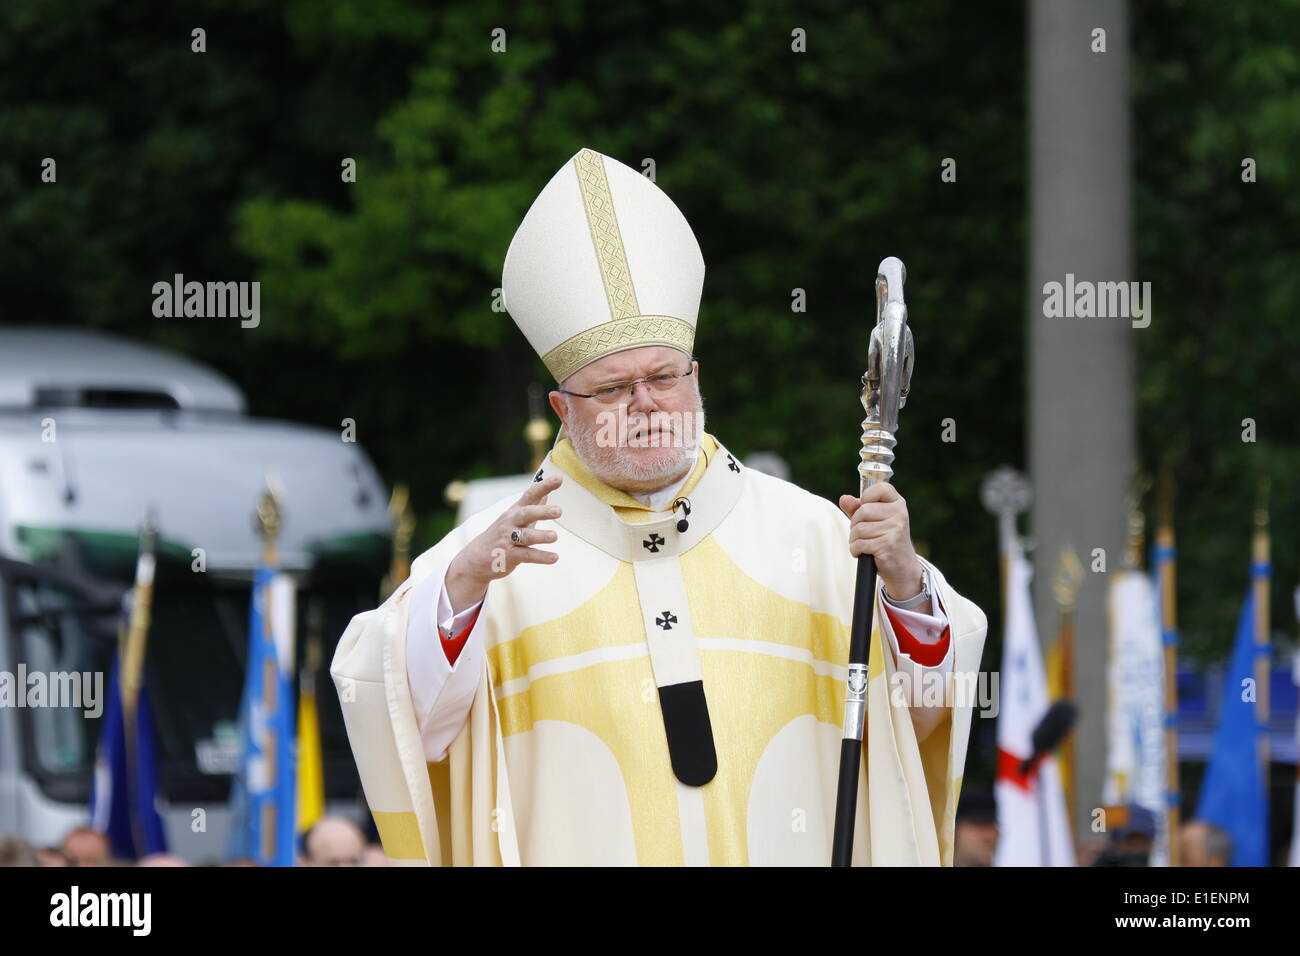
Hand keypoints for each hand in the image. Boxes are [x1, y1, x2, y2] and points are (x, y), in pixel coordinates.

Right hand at [446, 475, 562, 612]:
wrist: (475, 558)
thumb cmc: (501, 535)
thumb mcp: (514, 518)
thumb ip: (531, 507)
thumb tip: (546, 493)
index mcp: (515, 511)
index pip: (530, 495)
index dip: (544, 486)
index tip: (559, 478)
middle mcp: (511, 523)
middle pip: (526, 513)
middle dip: (542, 511)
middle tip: (559, 510)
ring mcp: (508, 539)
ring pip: (526, 536)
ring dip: (540, 536)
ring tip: (555, 536)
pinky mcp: (509, 556)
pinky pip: (526, 555)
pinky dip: (541, 557)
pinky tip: (554, 557)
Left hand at [838, 481, 923, 601]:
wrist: (902, 566)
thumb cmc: (886, 539)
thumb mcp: (875, 520)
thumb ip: (858, 508)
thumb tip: (844, 499)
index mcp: (897, 503)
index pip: (880, 488)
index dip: (866, 497)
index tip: (865, 507)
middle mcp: (899, 514)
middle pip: (863, 511)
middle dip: (855, 524)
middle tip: (862, 532)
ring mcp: (895, 529)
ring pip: (859, 529)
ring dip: (854, 539)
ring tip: (863, 544)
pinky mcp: (888, 545)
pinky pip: (859, 544)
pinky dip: (855, 550)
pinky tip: (864, 552)